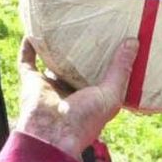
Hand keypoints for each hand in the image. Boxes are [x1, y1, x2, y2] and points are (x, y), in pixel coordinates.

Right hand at [15, 38, 137, 159]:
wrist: (51, 134)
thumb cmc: (85, 119)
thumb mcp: (111, 94)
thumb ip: (121, 69)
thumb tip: (134, 42)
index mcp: (92, 97)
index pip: (102, 75)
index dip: (109, 61)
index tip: (118, 41)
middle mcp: (71, 91)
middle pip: (77, 67)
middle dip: (83, 52)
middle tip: (92, 28)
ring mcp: (51, 86)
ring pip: (53, 62)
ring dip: (57, 48)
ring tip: (65, 27)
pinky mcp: (32, 81)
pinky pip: (27, 60)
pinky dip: (29, 47)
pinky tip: (35, 32)